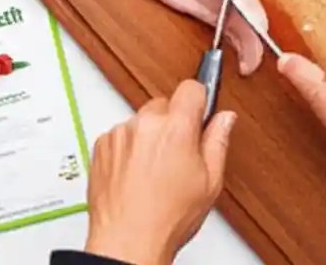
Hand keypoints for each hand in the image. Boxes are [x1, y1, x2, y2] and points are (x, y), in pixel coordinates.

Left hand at [85, 80, 236, 264]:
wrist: (127, 238)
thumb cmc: (166, 217)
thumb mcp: (209, 182)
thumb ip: (217, 142)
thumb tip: (224, 119)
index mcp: (175, 129)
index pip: (190, 88)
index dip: (199, 99)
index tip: (200, 110)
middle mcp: (143, 125)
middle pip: (163, 104)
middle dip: (173, 122)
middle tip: (178, 154)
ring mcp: (119, 134)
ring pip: (140, 121)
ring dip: (148, 137)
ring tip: (154, 172)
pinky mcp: (101, 145)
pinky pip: (120, 135)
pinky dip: (128, 148)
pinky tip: (136, 174)